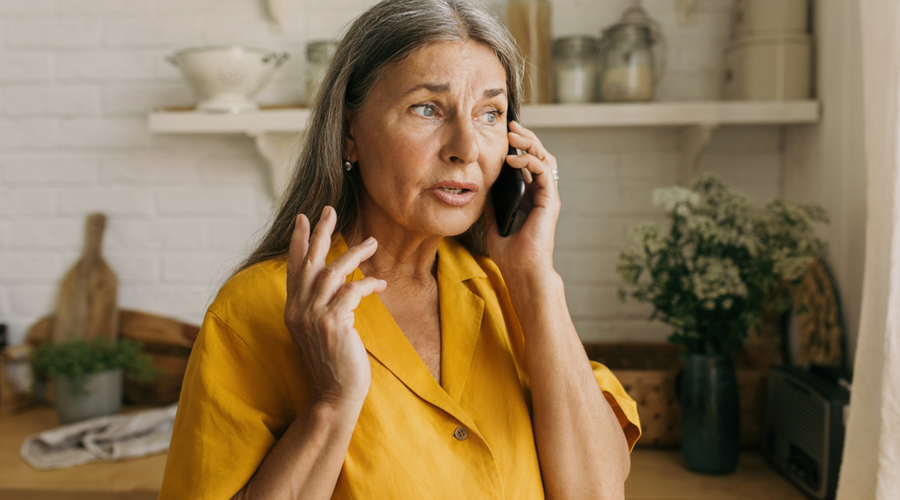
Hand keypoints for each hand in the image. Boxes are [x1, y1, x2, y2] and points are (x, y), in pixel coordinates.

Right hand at [284, 206, 386, 407]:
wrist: (334, 395)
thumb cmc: (332, 365)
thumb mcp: (319, 331)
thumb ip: (320, 307)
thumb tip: (334, 283)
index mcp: (293, 310)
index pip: (293, 268)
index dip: (298, 242)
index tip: (303, 218)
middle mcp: (298, 309)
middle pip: (308, 261)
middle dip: (319, 233)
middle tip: (329, 210)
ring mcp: (313, 316)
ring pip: (332, 271)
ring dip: (354, 254)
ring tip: (372, 243)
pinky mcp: (333, 323)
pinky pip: (351, 291)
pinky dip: (367, 284)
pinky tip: (380, 283)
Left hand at [485, 120, 560, 276]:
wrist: (520, 270)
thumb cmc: (509, 251)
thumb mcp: (493, 219)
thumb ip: (492, 201)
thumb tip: (481, 183)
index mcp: (530, 196)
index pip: (528, 162)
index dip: (519, 146)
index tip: (504, 134)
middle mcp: (541, 193)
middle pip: (539, 155)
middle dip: (526, 138)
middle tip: (510, 125)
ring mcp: (547, 196)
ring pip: (545, 158)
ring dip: (529, 143)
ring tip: (513, 135)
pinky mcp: (550, 201)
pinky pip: (543, 172)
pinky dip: (529, 160)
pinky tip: (513, 158)